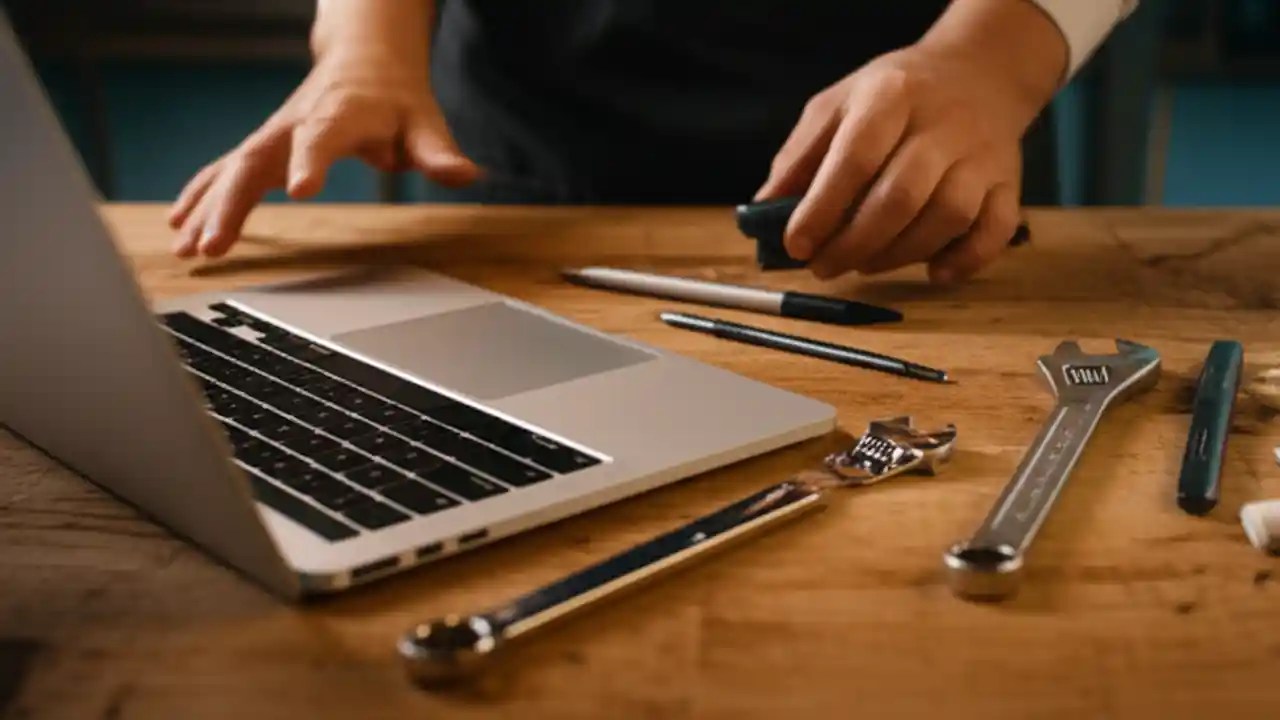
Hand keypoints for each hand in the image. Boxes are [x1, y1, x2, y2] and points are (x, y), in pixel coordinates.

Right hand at [167, 51, 479, 257]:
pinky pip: (225, 173)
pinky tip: (180, 228)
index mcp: (339, 115)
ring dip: (206, 208)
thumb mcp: (424, 121)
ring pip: (231, 169)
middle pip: (255, 160)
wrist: (365, 59)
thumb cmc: (395, 97)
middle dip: (231, 202)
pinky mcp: (264, 148)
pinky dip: (201, 198)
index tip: (299, 190)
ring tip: (187, 248)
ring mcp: (274, 136)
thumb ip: (438, 151)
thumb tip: (466, 175)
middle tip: (214, 244)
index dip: (310, 162)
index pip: (321, 138)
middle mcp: (296, 125)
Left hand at [755, 2, 1064, 284]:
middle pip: (900, 196)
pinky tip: (933, 273)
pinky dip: (964, 261)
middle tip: (823, 267)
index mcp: (891, 97)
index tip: (795, 244)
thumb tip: (763, 213)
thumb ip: (799, 158)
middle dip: (854, 243)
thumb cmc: (893, 97)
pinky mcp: (1008, 182)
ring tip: (864, 264)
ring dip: (898, 255)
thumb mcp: (836, 106)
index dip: (821, 208)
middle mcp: (942, 125)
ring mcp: (981, 155)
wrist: (978, 72)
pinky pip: (994, 230)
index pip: (854, 158)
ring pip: (946, 218)